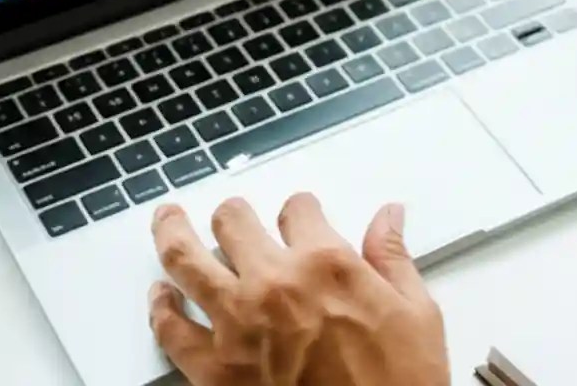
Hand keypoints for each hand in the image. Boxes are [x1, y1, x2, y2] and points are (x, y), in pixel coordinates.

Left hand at [147, 195, 448, 385]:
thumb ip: (391, 257)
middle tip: (231, 214)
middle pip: (233, 223)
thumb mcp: (416, 313)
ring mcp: (237, 325)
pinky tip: (161, 295)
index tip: (300, 214)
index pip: (297, 211)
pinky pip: (171, 329)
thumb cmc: (399, 385)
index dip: (299, 208)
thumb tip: (388, 217)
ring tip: (168, 220)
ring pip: (186, 260)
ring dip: (172, 232)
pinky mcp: (214, 370)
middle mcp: (275, 285)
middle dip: (233, 213)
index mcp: (326, 265)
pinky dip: (160, 307)